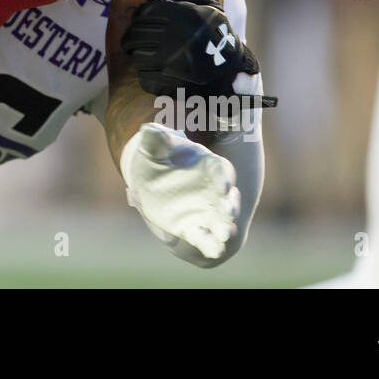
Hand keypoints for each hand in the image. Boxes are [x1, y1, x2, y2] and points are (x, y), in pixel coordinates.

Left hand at [121, 122, 239, 261]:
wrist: (149, 177)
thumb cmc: (157, 157)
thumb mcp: (154, 146)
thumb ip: (156, 139)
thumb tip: (148, 129)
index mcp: (208, 166)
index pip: (221, 170)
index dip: (223, 177)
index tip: (224, 185)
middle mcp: (213, 191)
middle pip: (228, 199)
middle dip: (230, 206)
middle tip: (228, 213)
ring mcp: (205, 212)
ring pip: (221, 223)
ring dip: (224, 229)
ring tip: (224, 235)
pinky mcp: (194, 230)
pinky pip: (205, 239)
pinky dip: (211, 245)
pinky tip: (214, 251)